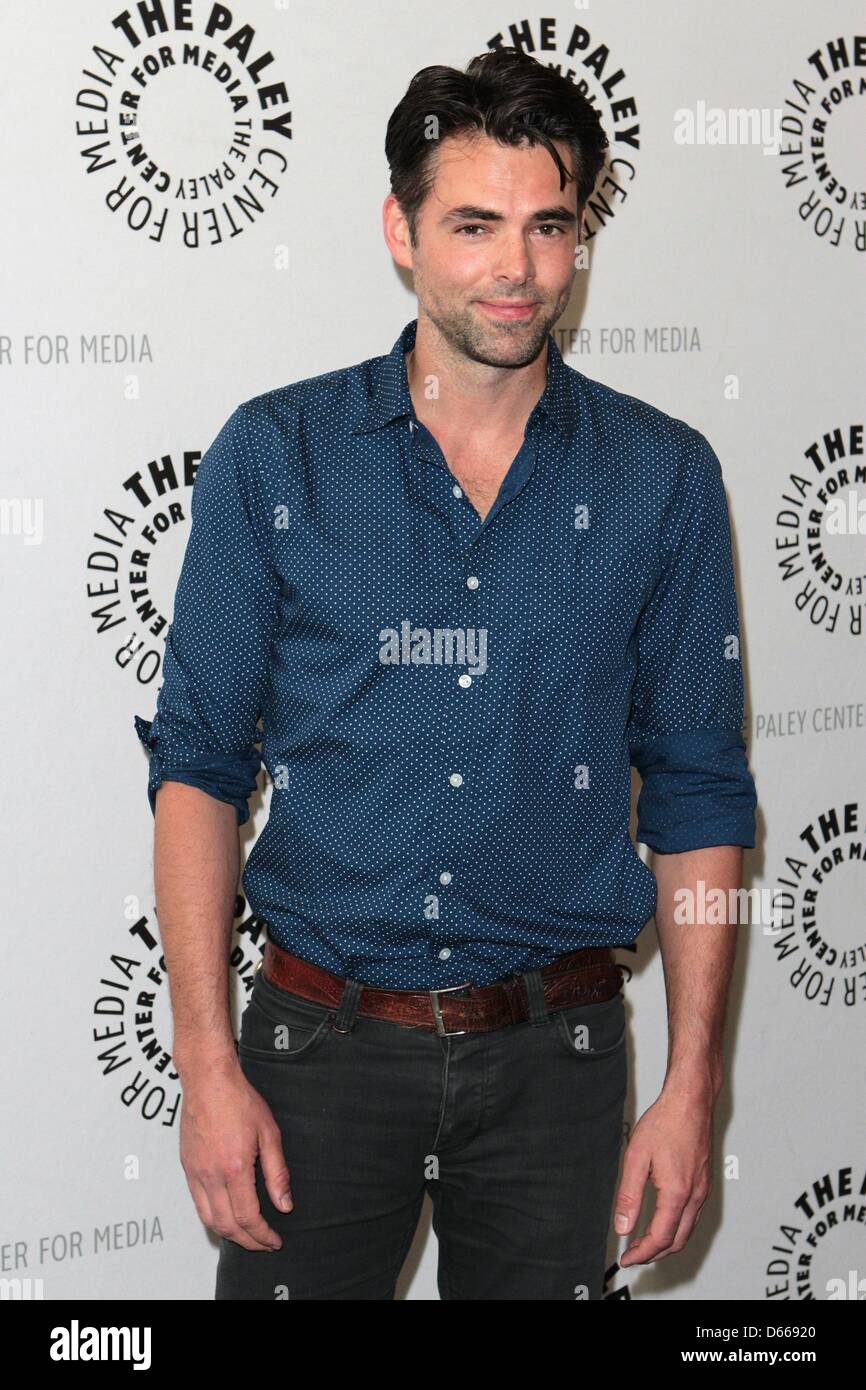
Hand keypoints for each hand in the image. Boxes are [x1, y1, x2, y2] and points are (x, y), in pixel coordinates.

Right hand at [179, 1055, 292, 1250]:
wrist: (208, 1081)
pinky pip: (198, 1203)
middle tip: (264, 1244)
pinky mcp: (187, 1168)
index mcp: (234, 1168)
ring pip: (208, 1219)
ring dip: (229, 1234)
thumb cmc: (239, 1100)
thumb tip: (284, 1204)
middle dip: (248, 1241)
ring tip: (248, 1236)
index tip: (275, 1240)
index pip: (248, 1217)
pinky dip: (213, 1218)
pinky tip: (227, 1216)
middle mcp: (211, 1175)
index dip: (263, 1235)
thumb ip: (277, 1173)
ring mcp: (195, 1173)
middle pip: (227, 1225)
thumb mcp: (269, 1133)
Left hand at [613, 1083, 713, 1265]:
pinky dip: (676, 1227)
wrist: (690, 1101)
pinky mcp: (703, 1182)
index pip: (660, 1238)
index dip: (642, 1253)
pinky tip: (661, 1220)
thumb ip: (628, 1195)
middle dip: (654, 1253)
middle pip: (678, 1241)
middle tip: (633, 1255)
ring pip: (687, 1230)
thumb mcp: (636, 1157)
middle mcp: (695, 1195)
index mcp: (677, 1193)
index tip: (627, 1259)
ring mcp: (702, 1189)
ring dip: (666, 1242)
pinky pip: (692, 1216)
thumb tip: (622, 1226)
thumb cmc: (665, 1122)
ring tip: (643, 1242)